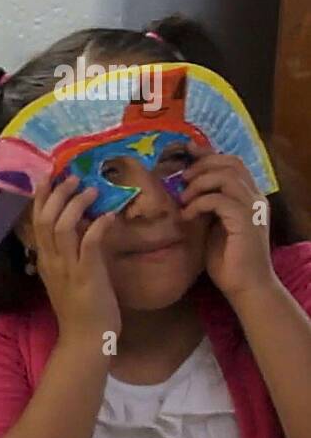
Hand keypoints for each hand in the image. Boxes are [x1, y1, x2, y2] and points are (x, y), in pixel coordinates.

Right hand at [32, 176, 119, 339]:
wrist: (87, 338)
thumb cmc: (81, 309)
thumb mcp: (68, 276)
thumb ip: (69, 253)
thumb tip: (79, 226)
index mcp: (46, 260)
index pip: (36, 222)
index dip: (40, 198)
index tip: (48, 177)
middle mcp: (52, 261)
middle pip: (46, 219)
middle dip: (58, 194)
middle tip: (72, 178)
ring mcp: (68, 268)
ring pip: (63, 227)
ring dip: (77, 205)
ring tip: (91, 190)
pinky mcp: (87, 276)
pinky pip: (89, 244)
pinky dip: (97, 226)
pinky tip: (107, 215)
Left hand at [180, 143, 277, 300]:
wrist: (246, 286)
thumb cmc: (227, 259)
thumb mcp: (212, 225)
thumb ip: (206, 205)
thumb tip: (184, 189)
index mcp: (249, 196)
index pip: (232, 163)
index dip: (208, 154)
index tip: (186, 151)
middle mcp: (255, 197)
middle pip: (230, 163)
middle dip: (201, 166)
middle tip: (182, 179)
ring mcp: (252, 208)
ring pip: (225, 176)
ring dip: (198, 184)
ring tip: (184, 200)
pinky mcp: (245, 221)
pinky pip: (219, 199)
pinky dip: (199, 203)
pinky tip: (187, 216)